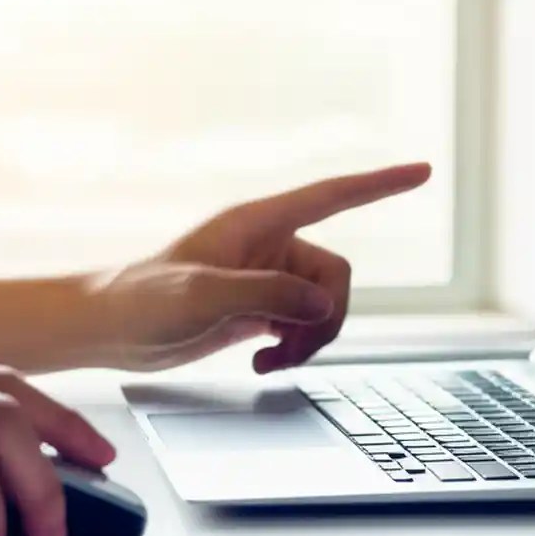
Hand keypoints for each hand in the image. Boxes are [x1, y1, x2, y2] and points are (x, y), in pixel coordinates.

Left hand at [92, 162, 429, 371]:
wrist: (111, 329)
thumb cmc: (141, 298)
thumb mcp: (202, 294)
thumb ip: (266, 294)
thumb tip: (320, 307)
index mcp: (258, 223)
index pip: (333, 196)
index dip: (380, 184)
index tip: (423, 172)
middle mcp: (269, 246)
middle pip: (336, 276)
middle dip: (325, 319)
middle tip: (290, 351)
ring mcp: (266, 279)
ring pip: (322, 307)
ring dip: (310, 340)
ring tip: (272, 361)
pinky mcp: (258, 310)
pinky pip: (302, 326)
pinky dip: (294, 349)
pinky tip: (263, 363)